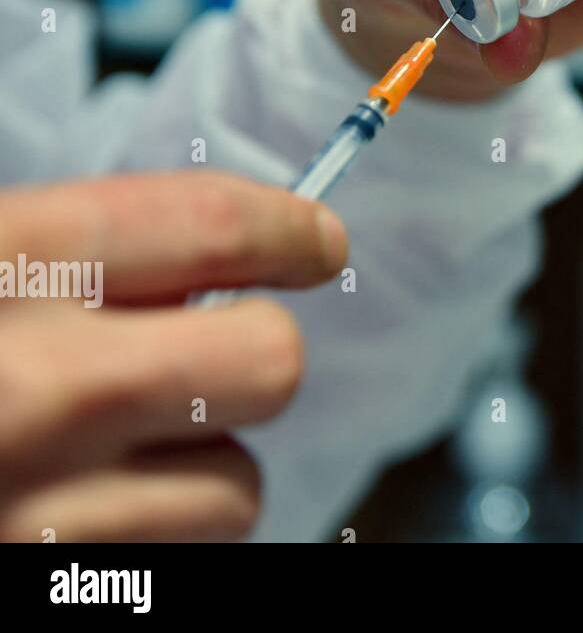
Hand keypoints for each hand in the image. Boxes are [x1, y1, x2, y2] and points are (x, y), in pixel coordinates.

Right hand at [0, 173, 347, 541]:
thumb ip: (86, 256)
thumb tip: (234, 259)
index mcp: (5, 266)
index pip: (213, 226)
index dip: (290, 231)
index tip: (318, 242)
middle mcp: (30, 390)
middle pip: (270, 361)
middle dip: (256, 351)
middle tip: (206, 351)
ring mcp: (38, 515)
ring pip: (236, 489)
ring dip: (200, 463)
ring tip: (111, 447)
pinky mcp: (43, 590)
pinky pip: (179, 558)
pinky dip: (154, 532)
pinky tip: (82, 507)